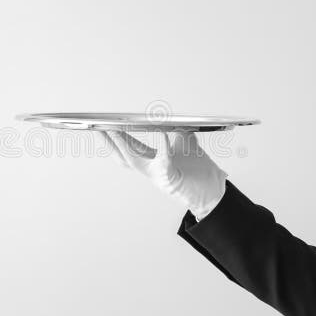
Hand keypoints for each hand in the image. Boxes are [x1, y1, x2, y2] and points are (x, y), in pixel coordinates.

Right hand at [99, 130, 227, 219]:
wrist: (215, 194)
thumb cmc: (202, 174)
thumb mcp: (188, 146)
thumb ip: (180, 133)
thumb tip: (177, 120)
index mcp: (153, 163)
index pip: (130, 150)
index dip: (117, 139)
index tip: (108, 126)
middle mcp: (152, 171)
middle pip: (124, 157)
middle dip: (110, 142)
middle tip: (100, 127)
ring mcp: (159, 177)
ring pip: (134, 161)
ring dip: (122, 146)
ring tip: (115, 130)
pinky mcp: (171, 178)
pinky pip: (163, 161)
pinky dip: (162, 146)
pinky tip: (162, 133)